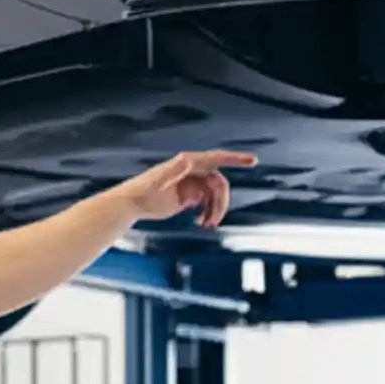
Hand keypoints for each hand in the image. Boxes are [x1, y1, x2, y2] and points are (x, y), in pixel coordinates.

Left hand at [113, 150, 257, 227]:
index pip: (216, 158)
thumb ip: (173, 169)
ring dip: (215, 210)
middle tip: (215, 221)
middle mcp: (192, 171)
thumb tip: (186, 159)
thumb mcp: (158, 179)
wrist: (132, 204)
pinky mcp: (188, 197)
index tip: (252, 161)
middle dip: (220, 202)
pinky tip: (201, 223)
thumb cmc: (142, 190)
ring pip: (214, 195)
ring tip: (208, 225)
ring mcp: (191, 184)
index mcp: (187, 163)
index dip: (235, 158)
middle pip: (218, 184)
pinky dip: (208, 213)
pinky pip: (206, 203)